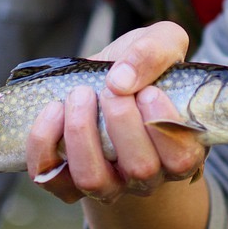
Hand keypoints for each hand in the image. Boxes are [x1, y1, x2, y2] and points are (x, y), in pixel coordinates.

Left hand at [26, 21, 205, 203]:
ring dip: (82, 134)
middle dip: (121, 122)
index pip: (181, 158)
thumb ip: (156, 50)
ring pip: (93, 180)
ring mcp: (108, 185)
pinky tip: (53, 110)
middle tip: (110, 87)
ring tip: (79, 95)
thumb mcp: (161, 43)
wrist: (103, 82)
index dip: (162, 124)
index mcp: (180, 147)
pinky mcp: (69, 184)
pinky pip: (51, 177)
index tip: (148, 90)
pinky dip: (45, 143)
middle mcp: (148, 176)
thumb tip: (121, 80)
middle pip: (140, 169)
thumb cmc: (140, 68)